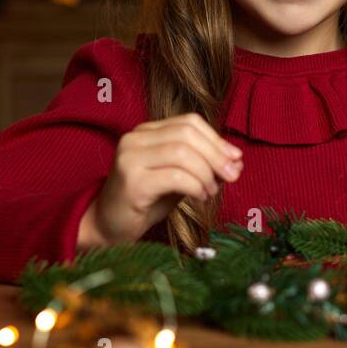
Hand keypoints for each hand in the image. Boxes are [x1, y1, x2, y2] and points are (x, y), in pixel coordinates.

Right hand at [78, 113, 242, 249]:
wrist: (110, 225)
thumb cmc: (147, 200)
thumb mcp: (179, 177)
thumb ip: (203, 165)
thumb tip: (236, 161)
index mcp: (146, 131)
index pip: (189, 122)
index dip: (217, 139)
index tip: (236, 159)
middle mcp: (134, 139)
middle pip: (187, 134)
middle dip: (216, 155)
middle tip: (232, 176)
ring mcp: (130, 159)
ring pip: (182, 153)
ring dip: (206, 173)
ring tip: (211, 191)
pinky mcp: (132, 182)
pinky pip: (175, 176)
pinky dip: (195, 186)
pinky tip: (200, 197)